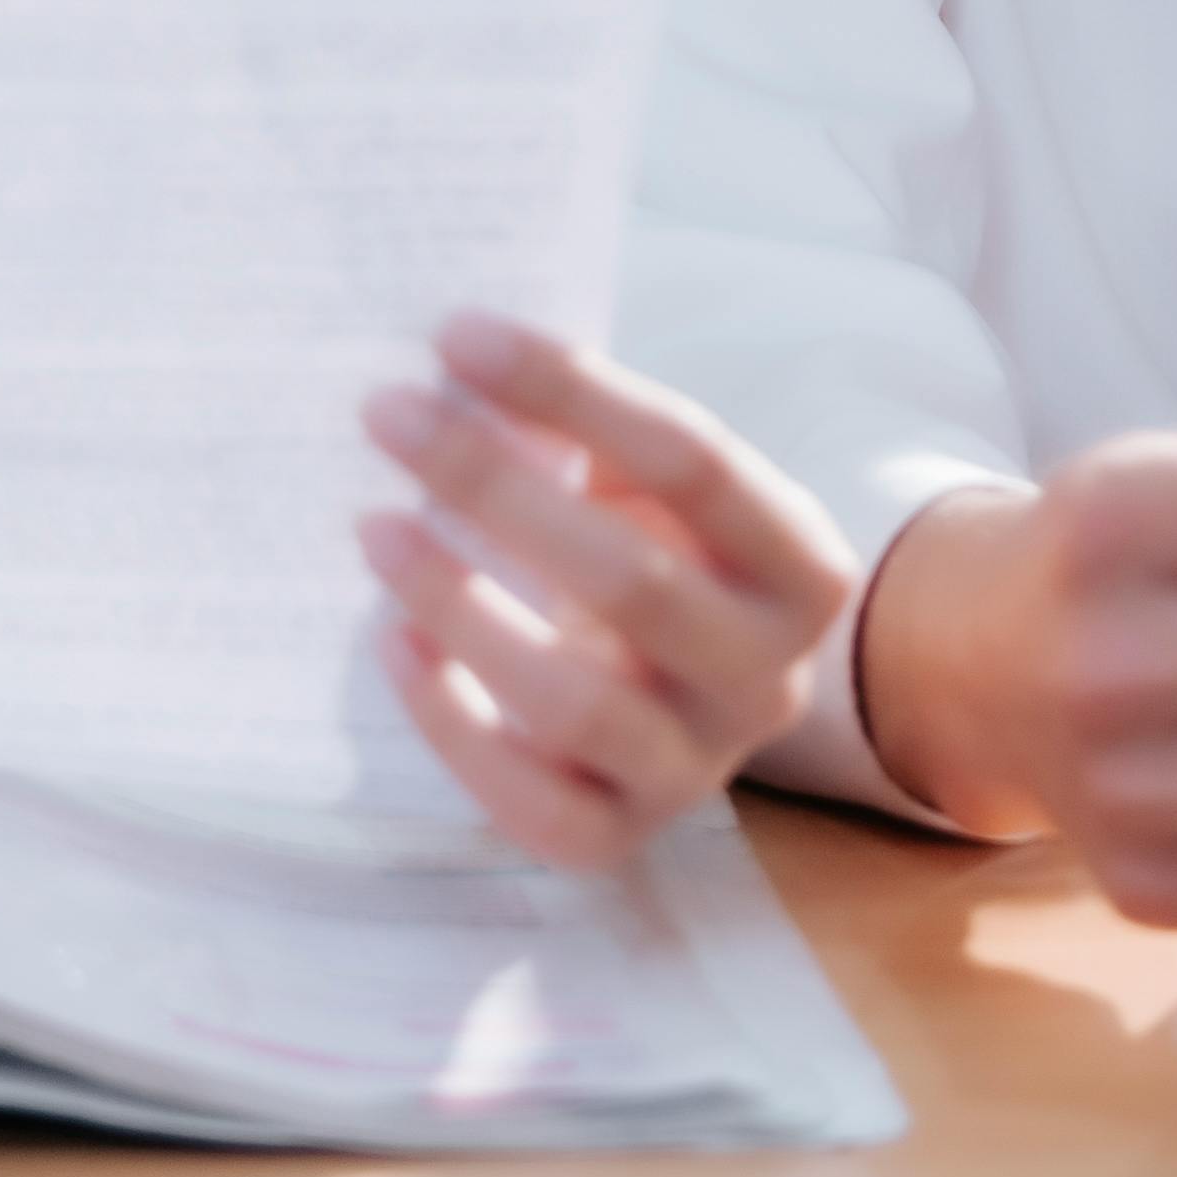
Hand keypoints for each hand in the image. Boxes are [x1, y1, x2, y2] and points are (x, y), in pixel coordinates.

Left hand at [356, 313, 856, 870]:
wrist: (682, 695)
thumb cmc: (650, 550)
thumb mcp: (645, 483)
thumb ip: (575, 429)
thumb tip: (453, 368)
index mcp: (802, 566)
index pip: (694, 463)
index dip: (573, 393)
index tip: (457, 337)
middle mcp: (767, 679)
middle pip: (632, 582)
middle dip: (495, 488)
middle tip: (388, 415)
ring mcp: (695, 770)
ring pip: (575, 704)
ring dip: (460, 606)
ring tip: (374, 528)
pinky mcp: (616, 838)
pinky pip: (528, 803)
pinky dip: (449, 723)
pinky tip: (390, 640)